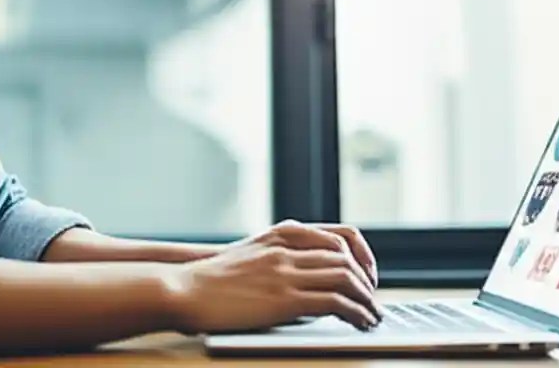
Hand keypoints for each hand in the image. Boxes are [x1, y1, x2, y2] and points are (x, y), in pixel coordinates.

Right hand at [164, 242, 380, 333]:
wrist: (184, 289)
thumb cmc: (210, 280)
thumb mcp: (249, 256)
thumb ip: (276, 259)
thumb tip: (300, 282)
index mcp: (282, 235)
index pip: (341, 237)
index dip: (363, 258)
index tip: (368, 278)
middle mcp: (290, 249)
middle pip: (348, 260)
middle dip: (368, 283)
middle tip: (373, 303)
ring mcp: (288, 273)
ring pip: (347, 280)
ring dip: (367, 300)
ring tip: (373, 317)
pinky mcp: (286, 299)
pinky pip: (335, 302)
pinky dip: (356, 313)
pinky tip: (359, 324)